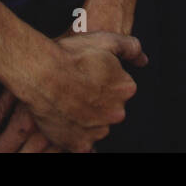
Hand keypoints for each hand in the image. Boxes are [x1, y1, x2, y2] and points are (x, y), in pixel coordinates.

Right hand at [0, 30, 146, 153]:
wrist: (42, 73)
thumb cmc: (71, 55)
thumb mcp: (106, 40)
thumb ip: (130, 48)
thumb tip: (143, 59)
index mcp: (125, 88)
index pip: (121, 87)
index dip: (104, 78)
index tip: (90, 73)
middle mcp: (116, 113)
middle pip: (110, 108)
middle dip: (97, 100)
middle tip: (78, 87)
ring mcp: (98, 131)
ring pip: (96, 125)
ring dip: (87, 117)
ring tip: (68, 101)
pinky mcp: (80, 145)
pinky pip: (83, 145)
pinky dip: (77, 137)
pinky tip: (68, 123)